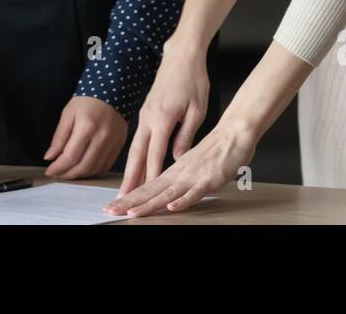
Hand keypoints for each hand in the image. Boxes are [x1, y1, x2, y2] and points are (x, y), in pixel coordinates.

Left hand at [43, 96, 127, 178]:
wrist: (112, 90)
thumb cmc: (87, 101)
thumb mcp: (68, 114)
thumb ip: (59, 137)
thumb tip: (50, 157)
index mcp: (87, 127)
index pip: (71, 156)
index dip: (59, 167)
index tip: (50, 171)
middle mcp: (102, 137)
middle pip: (83, 166)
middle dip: (68, 174)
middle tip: (58, 174)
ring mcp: (114, 142)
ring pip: (95, 169)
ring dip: (80, 174)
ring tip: (69, 172)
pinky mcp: (120, 144)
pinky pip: (106, 165)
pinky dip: (94, 170)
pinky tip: (84, 167)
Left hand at [103, 117, 256, 217]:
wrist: (235, 133)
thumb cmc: (215, 149)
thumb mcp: (191, 164)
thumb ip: (177, 177)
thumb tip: (164, 189)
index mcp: (174, 169)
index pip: (146, 185)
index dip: (128, 196)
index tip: (112, 205)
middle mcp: (179, 173)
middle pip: (150, 189)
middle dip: (129, 202)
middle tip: (110, 211)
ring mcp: (193, 176)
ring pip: (167, 192)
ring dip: (150, 204)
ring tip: (133, 213)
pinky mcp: (209, 179)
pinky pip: (195, 192)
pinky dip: (183, 200)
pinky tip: (172, 207)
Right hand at [118, 37, 209, 194]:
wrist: (181, 55)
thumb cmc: (193, 80)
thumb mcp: (197, 109)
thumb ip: (186, 135)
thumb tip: (178, 157)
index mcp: (162, 118)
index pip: (155, 154)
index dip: (151, 176)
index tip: (148, 194)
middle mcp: (148, 117)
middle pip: (136, 153)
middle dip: (130, 177)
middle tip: (123, 198)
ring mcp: (144, 114)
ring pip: (134, 146)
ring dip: (130, 168)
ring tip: (126, 188)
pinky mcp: (146, 111)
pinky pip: (138, 138)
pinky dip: (135, 155)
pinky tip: (136, 165)